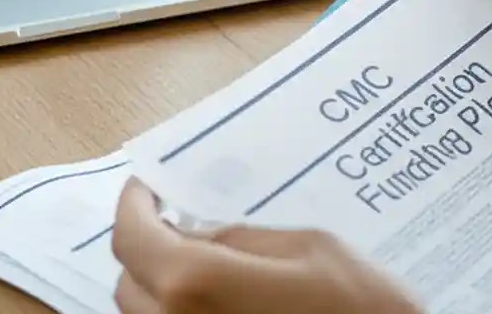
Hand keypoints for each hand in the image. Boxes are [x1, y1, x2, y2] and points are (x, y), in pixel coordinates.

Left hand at [112, 179, 421, 313]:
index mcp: (197, 284)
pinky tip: (220, 305)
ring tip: (204, 268)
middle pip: (129, 283)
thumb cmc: (362, 311)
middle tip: (181, 226)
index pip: (132, 237)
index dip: (133, 206)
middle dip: (148, 249)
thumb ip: (243, 238)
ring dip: (162, 290)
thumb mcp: (310, 249)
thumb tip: (202, 235)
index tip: (145, 189)